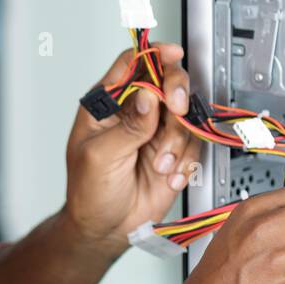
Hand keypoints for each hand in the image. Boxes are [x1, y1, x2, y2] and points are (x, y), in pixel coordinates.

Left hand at [62, 42, 201, 253]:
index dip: (153, 54)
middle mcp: (135, 112)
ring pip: (185, 114)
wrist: (106, 228)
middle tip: (177, 110)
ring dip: (177, 141)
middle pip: (166, 81)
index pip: (132, 65)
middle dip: (176, 93)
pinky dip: (186, 160)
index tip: (172, 55)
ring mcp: (156, 131)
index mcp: (106, 104)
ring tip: (160, 164)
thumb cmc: (89, 191)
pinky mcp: (175, 151)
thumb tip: (149, 95)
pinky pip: (194, 143)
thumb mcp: (100, 156)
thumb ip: (128, 126)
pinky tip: (170, 175)